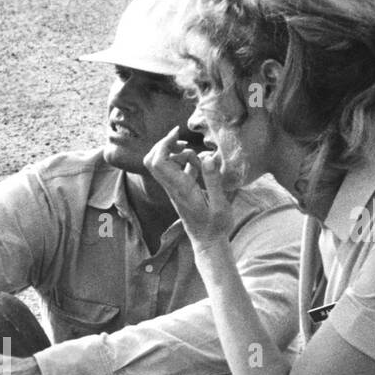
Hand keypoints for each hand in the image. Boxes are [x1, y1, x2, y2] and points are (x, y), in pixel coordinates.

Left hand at [144, 131, 233, 247]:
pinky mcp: (179, 191)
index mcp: (180, 188)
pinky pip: (175, 171)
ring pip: (164, 164)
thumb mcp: (220, 204)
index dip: (164, 143)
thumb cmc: (216, 226)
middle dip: (165, 144)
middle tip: (183, 140)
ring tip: (198, 158)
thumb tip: (208, 157)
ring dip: (178, 154)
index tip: (179, 132)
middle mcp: (173, 188)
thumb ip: (213, 180)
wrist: (208, 242)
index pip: (159, 161)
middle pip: (153, 160)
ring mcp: (174, 189)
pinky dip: (184, 163)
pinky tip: (200, 166)